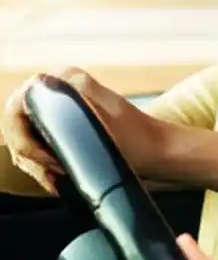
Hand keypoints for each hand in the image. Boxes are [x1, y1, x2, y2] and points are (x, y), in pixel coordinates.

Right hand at [0, 67, 169, 191]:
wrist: (160, 153)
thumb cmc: (137, 140)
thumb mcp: (100, 119)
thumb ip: (67, 102)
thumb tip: (37, 85)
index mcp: (63, 79)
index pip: (16, 108)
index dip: (24, 138)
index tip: (46, 159)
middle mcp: (57, 89)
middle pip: (17, 127)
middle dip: (31, 155)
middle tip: (54, 173)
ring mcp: (58, 109)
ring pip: (25, 141)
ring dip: (37, 165)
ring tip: (59, 178)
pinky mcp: (63, 128)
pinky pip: (38, 150)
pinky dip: (44, 168)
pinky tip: (57, 180)